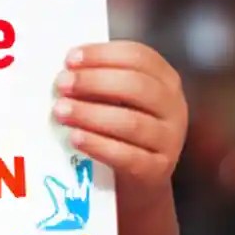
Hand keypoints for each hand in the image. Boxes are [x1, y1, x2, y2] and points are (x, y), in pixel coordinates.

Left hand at [52, 41, 186, 209]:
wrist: (139, 178)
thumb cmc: (121, 127)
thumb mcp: (117, 98)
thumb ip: (99, 80)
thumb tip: (66, 72)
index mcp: (165, 79)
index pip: (138, 57)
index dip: (102, 55)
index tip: (71, 59)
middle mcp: (173, 107)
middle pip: (136, 86)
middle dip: (94, 82)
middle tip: (62, 84)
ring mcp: (169, 140)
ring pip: (131, 122)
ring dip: (90, 114)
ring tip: (61, 110)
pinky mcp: (157, 169)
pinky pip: (127, 156)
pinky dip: (98, 145)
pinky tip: (75, 137)